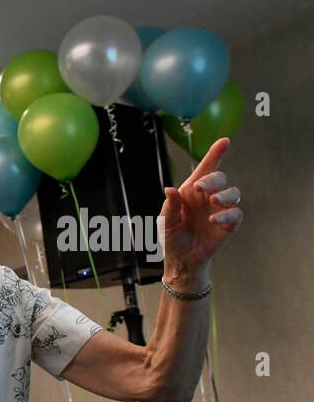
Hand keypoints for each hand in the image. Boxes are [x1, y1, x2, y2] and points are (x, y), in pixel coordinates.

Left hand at [160, 137, 241, 283]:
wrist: (180, 259)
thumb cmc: (171, 238)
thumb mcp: (165, 222)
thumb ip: (169, 206)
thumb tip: (169, 189)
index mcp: (191, 193)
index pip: (204, 170)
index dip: (215, 155)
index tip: (224, 141)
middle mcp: (207, 198)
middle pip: (219, 179)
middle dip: (213, 179)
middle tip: (201, 188)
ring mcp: (219, 210)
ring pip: (233, 193)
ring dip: (224, 194)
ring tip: (213, 202)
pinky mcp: (228, 224)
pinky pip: (235, 214)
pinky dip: (227, 214)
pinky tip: (214, 219)